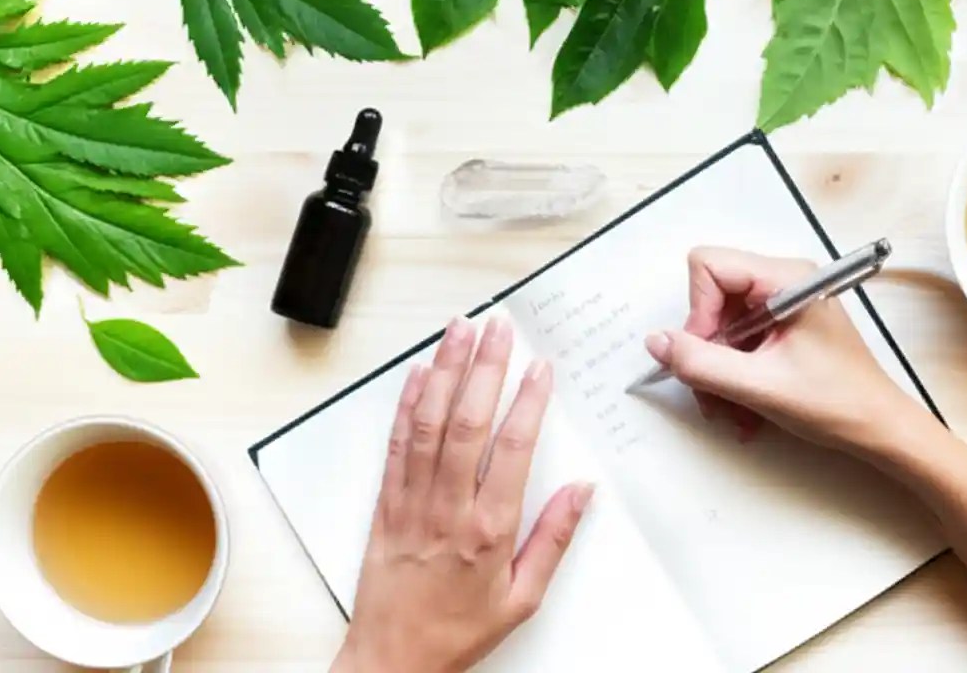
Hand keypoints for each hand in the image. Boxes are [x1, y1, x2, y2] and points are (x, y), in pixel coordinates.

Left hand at [332, 317, 594, 672]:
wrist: (392, 659)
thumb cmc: (457, 630)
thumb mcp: (523, 597)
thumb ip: (554, 538)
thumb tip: (582, 490)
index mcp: (488, 530)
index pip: (511, 449)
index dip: (527, 402)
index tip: (540, 368)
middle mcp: (448, 507)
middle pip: (467, 421)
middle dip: (484, 367)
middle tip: (498, 326)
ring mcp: (411, 500)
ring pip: (428, 422)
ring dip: (444, 370)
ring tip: (459, 330)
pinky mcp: (385, 502)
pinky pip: (396, 443)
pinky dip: (406, 403)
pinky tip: (418, 373)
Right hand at [644, 247, 942, 461]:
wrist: (880, 430)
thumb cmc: (837, 403)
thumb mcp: (760, 386)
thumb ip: (702, 363)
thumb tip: (655, 342)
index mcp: (787, 279)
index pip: (710, 266)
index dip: (697, 311)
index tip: (704, 354)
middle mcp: (784, 282)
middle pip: (712, 299)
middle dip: (705, 351)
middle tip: (711, 394)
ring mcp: (783, 305)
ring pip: (721, 327)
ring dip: (717, 373)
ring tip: (731, 412)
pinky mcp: (783, 328)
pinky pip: (739, 344)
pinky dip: (733, 377)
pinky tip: (744, 411)